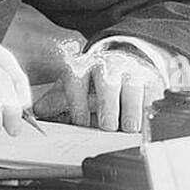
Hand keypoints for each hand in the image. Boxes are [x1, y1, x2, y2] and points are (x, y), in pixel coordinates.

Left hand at [33, 48, 167, 132]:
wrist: (125, 61)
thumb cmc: (93, 83)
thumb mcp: (72, 88)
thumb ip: (56, 101)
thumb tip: (37, 113)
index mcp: (82, 68)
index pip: (76, 80)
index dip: (77, 103)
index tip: (81, 123)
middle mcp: (107, 66)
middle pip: (107, 83)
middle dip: (107, 106)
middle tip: (108, 127)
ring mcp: (130, 72)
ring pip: (132, 87)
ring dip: (131, 110)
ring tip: (128, 128)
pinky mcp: (151, 80)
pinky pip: (152, 94)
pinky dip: (149, 108)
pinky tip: (145, 122)